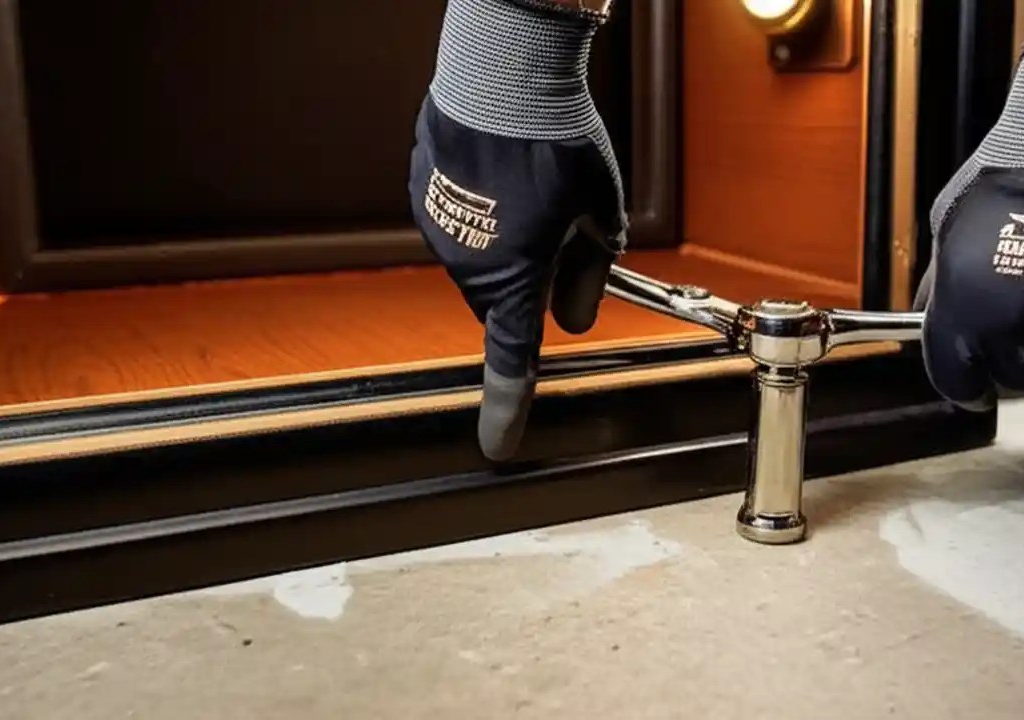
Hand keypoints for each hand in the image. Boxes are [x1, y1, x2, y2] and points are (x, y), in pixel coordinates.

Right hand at [408, 0, 625, 460]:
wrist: (502, 70)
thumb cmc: (557, 139)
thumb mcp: (600, 213)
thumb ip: (592, 274)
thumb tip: (577, 315)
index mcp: (515, 279)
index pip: (513, 360)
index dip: (507, 409)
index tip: (500, 443)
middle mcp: (468, 264)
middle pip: (505, 298)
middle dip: (533, 280)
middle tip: (565, 230)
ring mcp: (439, 229)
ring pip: (482, 259)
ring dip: (508, 240)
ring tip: (533, 186)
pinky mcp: (423, 194)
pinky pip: (459, 220)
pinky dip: (482, 209)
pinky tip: (502, 172)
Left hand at [916, 42, 1023, 409]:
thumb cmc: (1003, 178)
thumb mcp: (947, 231)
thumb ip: (939, 285)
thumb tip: (926, 318)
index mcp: (961, 314)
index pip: (956, 383)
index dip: (966, 384)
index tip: (975, 381)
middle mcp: (1010, 331)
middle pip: (1014, 377)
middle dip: (1016, 356)